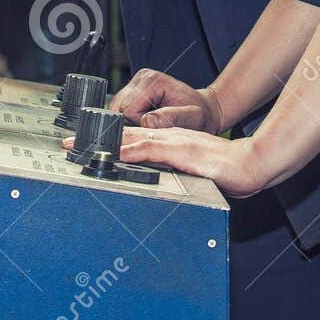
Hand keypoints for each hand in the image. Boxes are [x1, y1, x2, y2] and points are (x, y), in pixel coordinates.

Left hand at [66, 127, 266, 198]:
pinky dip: (132, 150)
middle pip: (125, 137)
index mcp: (169, 143)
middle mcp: (168, 138)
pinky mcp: (183, 152)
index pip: (131, 140)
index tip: (83, 145)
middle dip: (95, 141)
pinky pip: (153, 150)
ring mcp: (175, 144)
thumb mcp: (194, 169)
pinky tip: (117, 153)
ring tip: (81, 146)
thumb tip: (157, 183)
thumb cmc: (228, 169)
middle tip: (67, 143)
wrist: (251, 165)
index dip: (105, 142)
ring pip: (133, 139)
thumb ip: (175, 170)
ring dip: (105, 143)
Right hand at [109, 69, 222, 132]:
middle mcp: (142, 77)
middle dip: (133, 123)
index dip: (138, 124)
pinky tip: (145, 120)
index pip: (128, 109)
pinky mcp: (133, 90)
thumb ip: (169, 119)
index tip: (155, 129)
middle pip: (119, 109)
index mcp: (153, 80)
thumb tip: (147, 121)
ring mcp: (135, 82)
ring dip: (130, 121)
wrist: (203, 108)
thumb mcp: (191, 118)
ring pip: (116, 109)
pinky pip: (120, 109)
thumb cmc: (198, 113)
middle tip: (154, 128)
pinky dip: (129, 119)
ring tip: (151, 124)